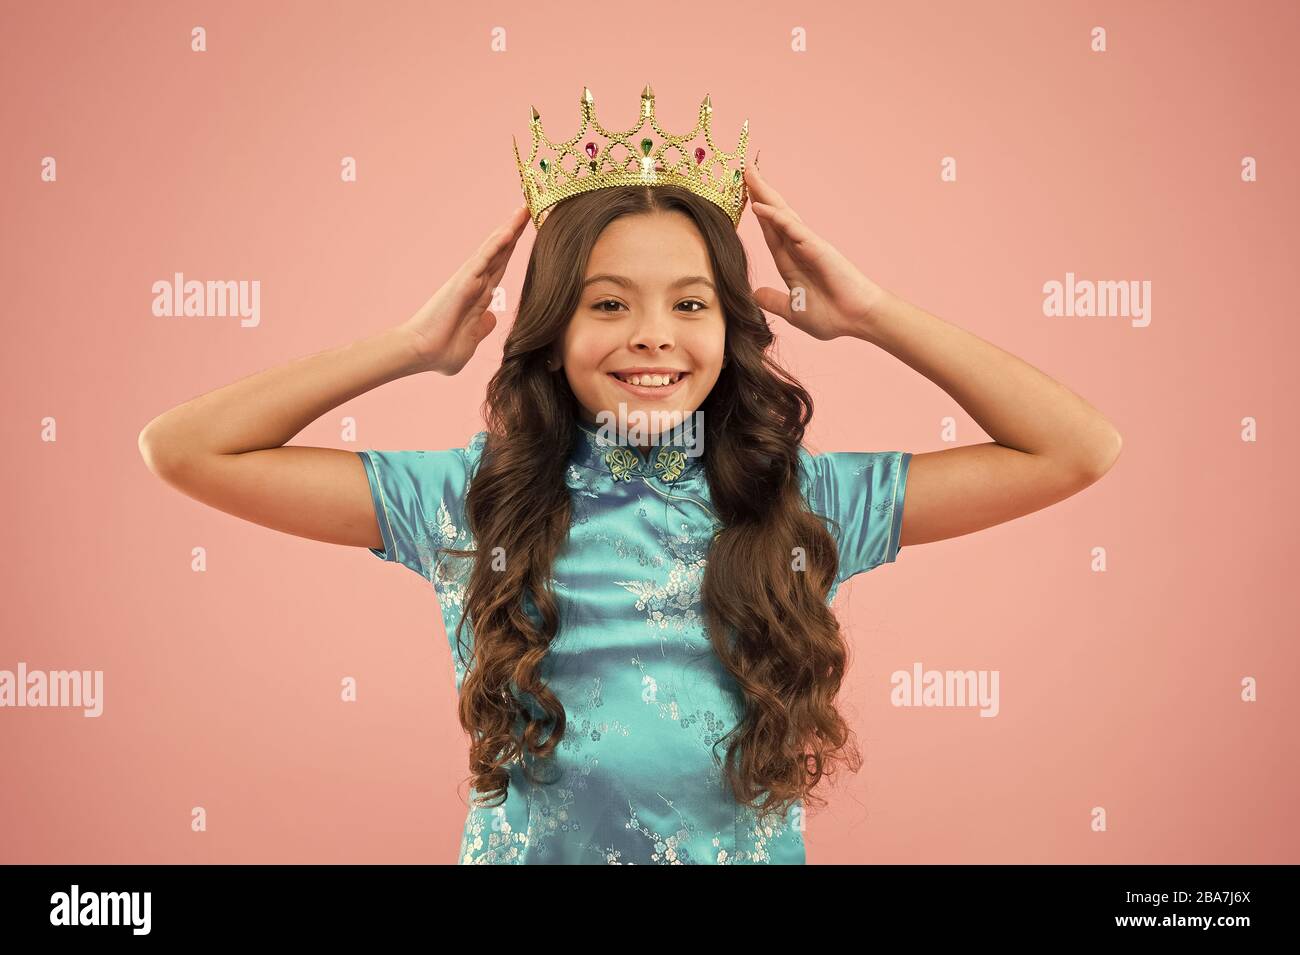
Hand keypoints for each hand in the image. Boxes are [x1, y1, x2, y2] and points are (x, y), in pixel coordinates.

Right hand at [399, 205, 530, 374]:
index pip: (500, 267)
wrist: (422, 354)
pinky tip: (509, 231)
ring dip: (508, 229)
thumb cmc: (440, 351)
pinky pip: (483, 259)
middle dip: (514, 231)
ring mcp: (470, 281)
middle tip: (528, 209)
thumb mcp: (470, 340)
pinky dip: (495, 245)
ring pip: (493, 249)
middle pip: (499, 252)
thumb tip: (490, 318)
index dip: (512, 250)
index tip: (525, 234)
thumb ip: (481, 328)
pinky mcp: (463, 282)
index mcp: (480, 297)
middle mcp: (476, 284)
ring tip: (523, 209)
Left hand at [745, 162, 887, 340]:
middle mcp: (798, 248)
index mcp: (791, 262)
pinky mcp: (816, 248)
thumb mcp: (793, 310)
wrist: (856, 321)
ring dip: (764, 193)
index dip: (757, 212)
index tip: (744, 194)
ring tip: (749, 173)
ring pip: (781, 213)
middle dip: (758, 192)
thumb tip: (756, 295)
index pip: (769, 231)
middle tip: (744, 169)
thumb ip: (774, 300)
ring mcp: (807, 245)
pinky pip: (791, 228)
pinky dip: (774, 216)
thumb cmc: (833, 316)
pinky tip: (758, 204)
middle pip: (774, 214)